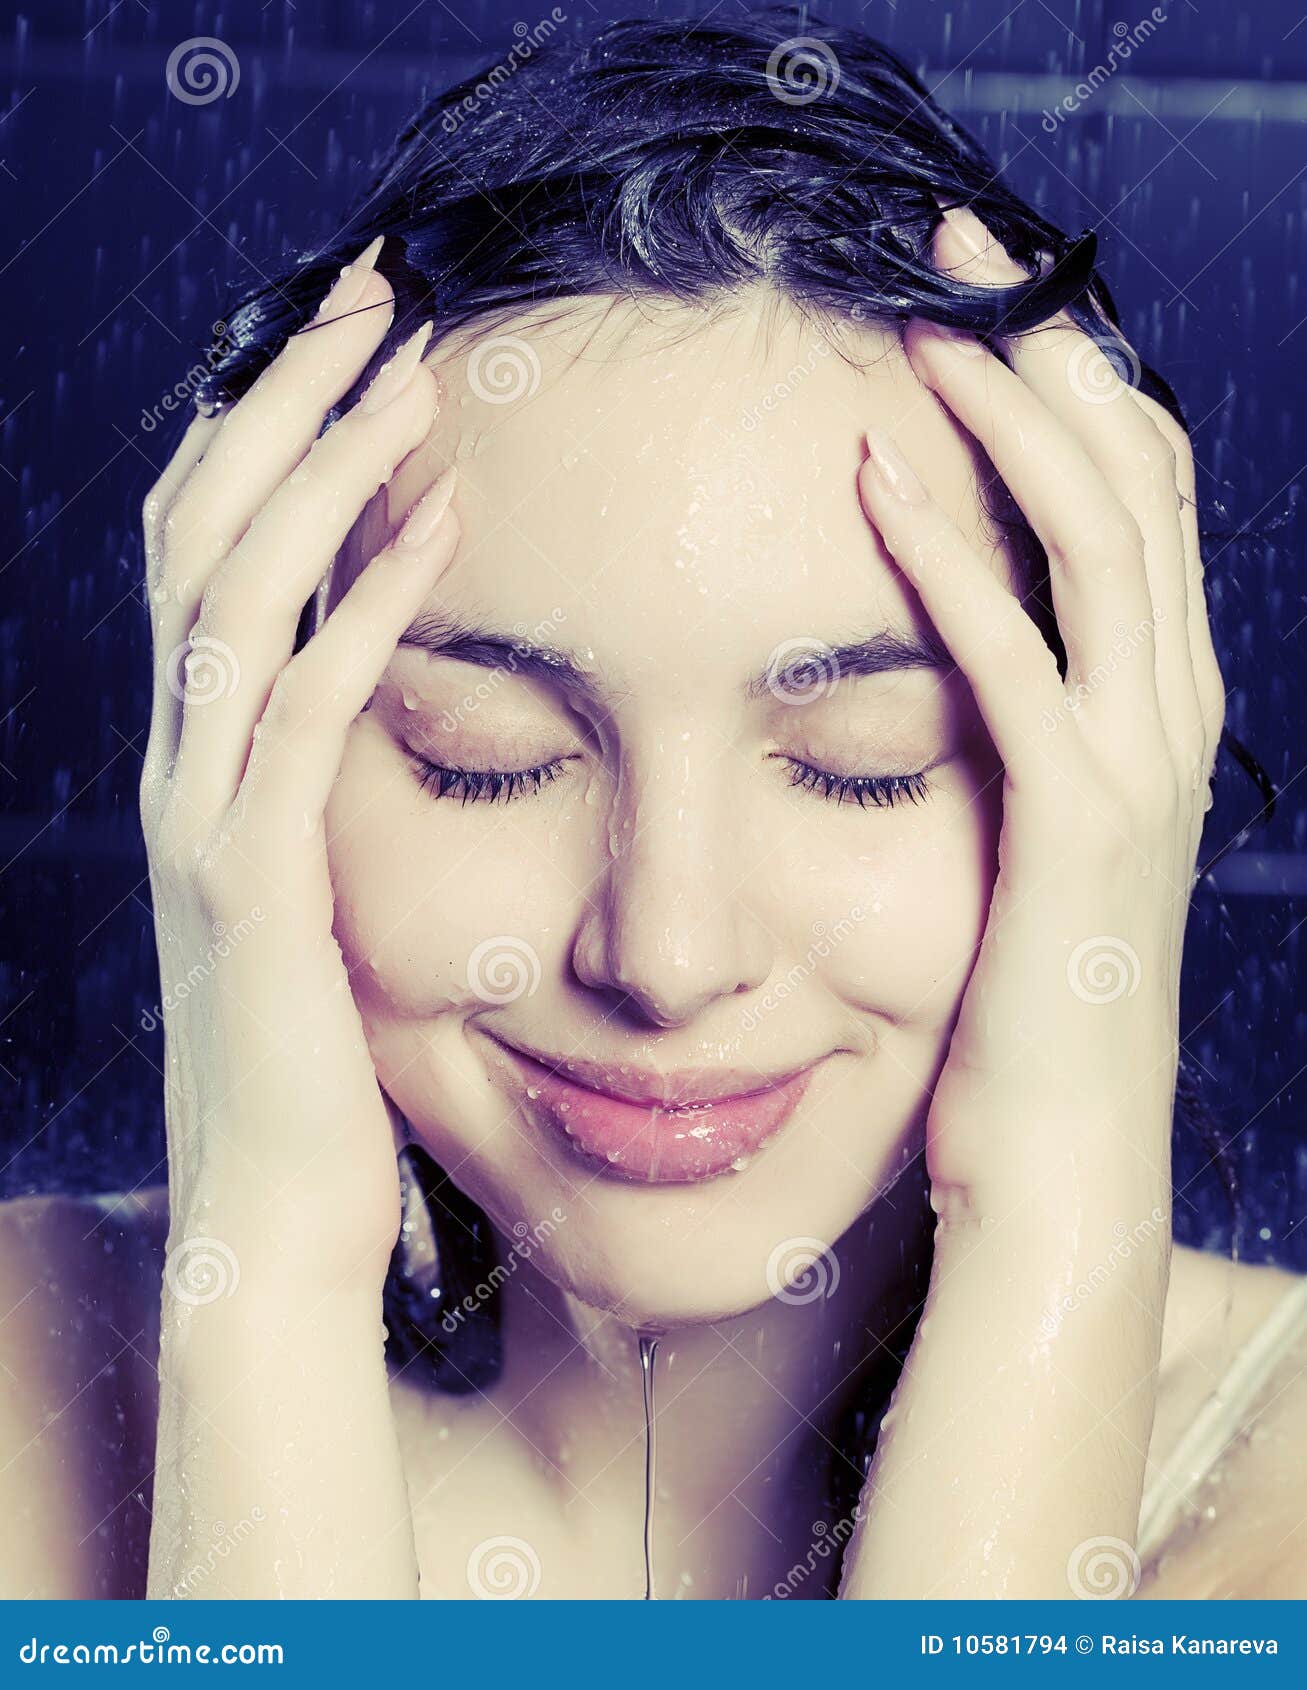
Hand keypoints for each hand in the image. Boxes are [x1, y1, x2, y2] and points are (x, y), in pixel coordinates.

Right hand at [140, 254, 455, 1285]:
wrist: (275, 1207)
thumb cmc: (321, 1057)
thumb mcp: (319, 894)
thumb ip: (332, 793)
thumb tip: (402, 706)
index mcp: (203, 759)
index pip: (210, 553)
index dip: (265, 433)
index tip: (355, 345)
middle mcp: (181, 765)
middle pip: (201, 530)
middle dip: (281, 398)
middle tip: (374, 291)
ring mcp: (202, 815)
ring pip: (233, 593)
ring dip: (319, 466)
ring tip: (409, 366)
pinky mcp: (252, 879)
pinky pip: (303, 708)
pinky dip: (363, 604)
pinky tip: (435, 528)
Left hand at [841, 206, 1224, 1597]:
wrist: (1056, 1162)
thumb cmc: (1018, 1004)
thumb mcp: (1021, 839)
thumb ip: (1005, 729)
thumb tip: (937, 643)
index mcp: (1150, 703)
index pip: (1131, 493)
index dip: (1065, 379)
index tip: (973, 292)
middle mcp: (1168, 710)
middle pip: (1133, 473)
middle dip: (1047, 347)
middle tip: (955, 241)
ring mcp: (1136, 763)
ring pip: (1100, 538)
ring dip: (1010, 417)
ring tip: (924, 317)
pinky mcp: (1074, 825)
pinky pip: (1014, 659)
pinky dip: (953, 561)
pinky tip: (877, 481)